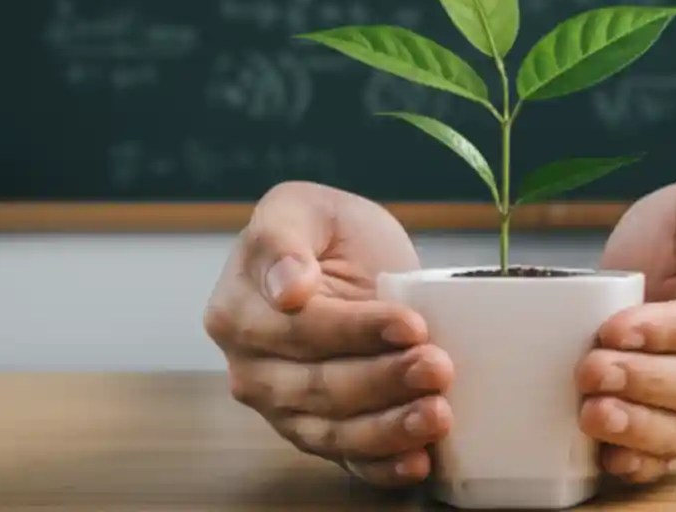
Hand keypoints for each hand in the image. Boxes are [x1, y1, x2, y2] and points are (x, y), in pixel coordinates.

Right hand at [203, 182, 454, 487]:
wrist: (350, 262)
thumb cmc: (325, 232)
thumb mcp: (304, 209)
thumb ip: (283, 239)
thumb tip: (288, 287)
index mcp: (237, 310)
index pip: (300, 329)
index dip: (356, 330)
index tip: (410, 323)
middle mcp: (252, 368)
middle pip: (318, 385)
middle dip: (384, 380)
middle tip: (438, 367)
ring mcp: (282, 407)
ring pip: (333, 429)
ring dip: (389, 428)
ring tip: (437, 413)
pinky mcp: (318, 433)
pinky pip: (346, 459)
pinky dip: (382, 467)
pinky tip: (418, 462)